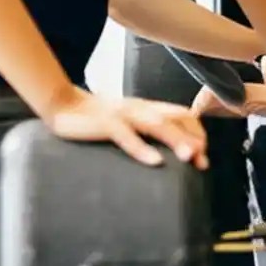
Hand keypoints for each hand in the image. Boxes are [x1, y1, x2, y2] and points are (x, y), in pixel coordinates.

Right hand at [45, 89, 207, 169]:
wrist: (62, 104)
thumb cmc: (97, 118)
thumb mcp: (127, 121)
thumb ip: (147, 130)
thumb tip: (171, 149)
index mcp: (148, 107)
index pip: (183, 114)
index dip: (197, 132)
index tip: (203, 154)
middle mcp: (140, 108)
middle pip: (175, 118)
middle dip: (192, 138)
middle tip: (202, 161)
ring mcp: (123, 113)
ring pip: (156, 124)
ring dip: (175, 140)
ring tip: (188, 157)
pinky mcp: (105, 122)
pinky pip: (126, 135)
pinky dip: (142, 148)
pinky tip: (154, 161)